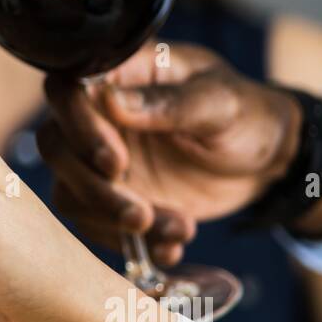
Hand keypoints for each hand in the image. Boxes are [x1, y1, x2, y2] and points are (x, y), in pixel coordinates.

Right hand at [40, 43, 300, 262]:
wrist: (266, 161)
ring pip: (70, 193)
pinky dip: (129, 244)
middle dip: (93, 189)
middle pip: (56, 148)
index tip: (117, 163)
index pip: (65, 91)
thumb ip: (170, 102)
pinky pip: (95, 225)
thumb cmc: (246, 115)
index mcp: (120, 76)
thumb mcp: (221, 103)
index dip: (78, 127)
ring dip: (115, 223)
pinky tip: (172, 245)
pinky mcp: (111, 199)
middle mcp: (98, 117)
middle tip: (140, 213)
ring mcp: (100, 161)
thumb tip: (112, 100)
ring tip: (179, 230)